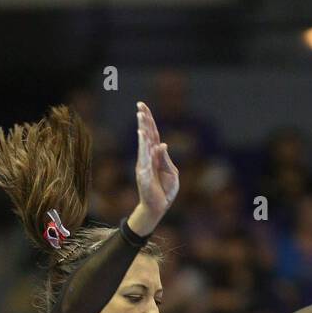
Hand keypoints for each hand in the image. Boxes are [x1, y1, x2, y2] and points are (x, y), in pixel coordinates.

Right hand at [132, 101, 178, 231]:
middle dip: (144, 120)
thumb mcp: (171, 173)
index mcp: (156, 155)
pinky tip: (144, 135)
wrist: (159, 207)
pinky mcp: (144, 174)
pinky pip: (145, 157)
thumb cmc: (165, 190)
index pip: (152, 134)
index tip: (142, 107)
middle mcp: (148, 157)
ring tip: (141, 116)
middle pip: (147, 135)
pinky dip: (145, 146)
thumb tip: (162, 144)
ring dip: (143, 128)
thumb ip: (166, 159)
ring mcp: (144, 165)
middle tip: (140, 105)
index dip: (148, 121)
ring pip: (144, 143)